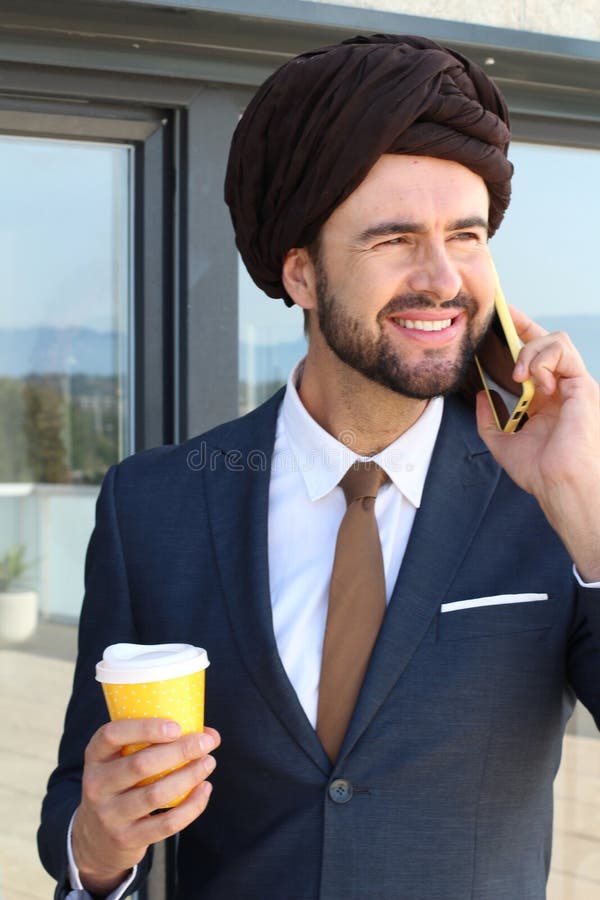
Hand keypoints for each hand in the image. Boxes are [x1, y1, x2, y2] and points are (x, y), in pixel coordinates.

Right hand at [72, 719, 219, 895]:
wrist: (97, 838)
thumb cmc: (121, 785)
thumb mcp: (122, 760)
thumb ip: (158, 742)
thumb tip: (209, 734)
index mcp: (96, 756)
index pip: (112, 735)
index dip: (145, 729)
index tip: (176, 727)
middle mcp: (97, 785)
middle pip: (140, 764)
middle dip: (179, 751)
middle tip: (206, 742)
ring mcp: (110, 815)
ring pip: (155, 794)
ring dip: (189, 776)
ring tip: (208, 763)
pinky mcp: (127, 839)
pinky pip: (165, 823)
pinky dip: (191, 806)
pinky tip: (204, 789)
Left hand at [476, 306, 599, 581]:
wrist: (559, 486)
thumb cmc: (540, 471)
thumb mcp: (503, 442)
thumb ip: (489, 419)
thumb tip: (480, 394)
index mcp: (547, 399)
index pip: (534, 359)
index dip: (518, 336)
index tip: (497, 322)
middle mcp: (562, 388)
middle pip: (547, 340)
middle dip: (523, 322)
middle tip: (500, 312)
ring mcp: (574, 385)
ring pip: (556, 340)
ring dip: (529, 350)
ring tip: (517, 375)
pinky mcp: (583, 385)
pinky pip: (562, 351)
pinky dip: (541, 359)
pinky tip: (529, 380)